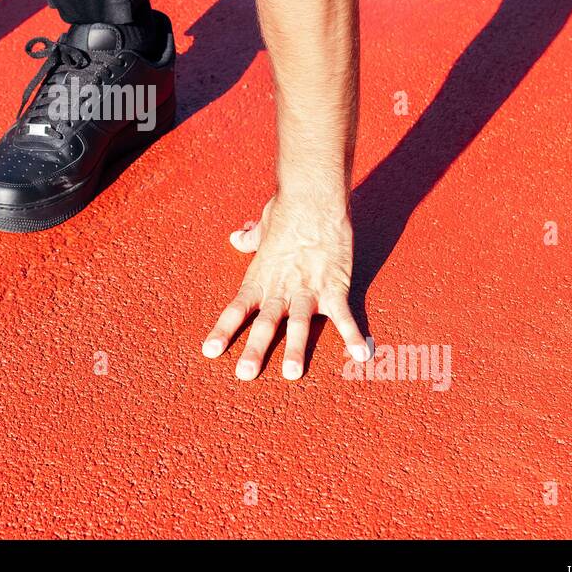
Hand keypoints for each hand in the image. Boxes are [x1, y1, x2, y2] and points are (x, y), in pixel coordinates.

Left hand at [202, 196, 370, 380]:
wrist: (312, 197)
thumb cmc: (286, 210)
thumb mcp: (261, 227)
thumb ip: (249, 240)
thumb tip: (236, 238)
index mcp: (260, 278)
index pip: (237, 309)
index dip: (224, 331)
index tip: (210, 351)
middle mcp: (281, 288)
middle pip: (265, 324)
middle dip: (255, 350)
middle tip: (245, 374)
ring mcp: (308, 289)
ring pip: (299, 324)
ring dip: (296, 349)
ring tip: (291, 374)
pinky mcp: (335, 285)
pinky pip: (343, 315)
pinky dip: (352, 335)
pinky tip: (362, 355)